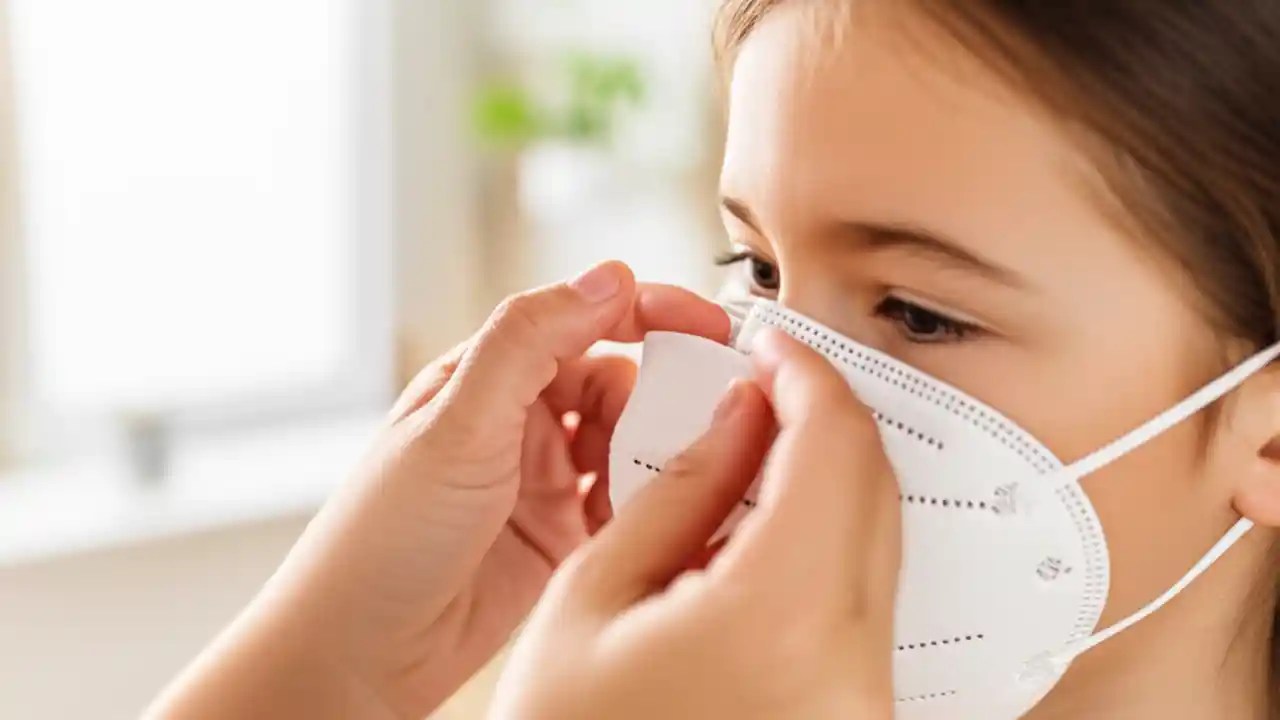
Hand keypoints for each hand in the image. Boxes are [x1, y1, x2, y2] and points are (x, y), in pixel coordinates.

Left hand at [148, 262, 728, 719]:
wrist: (362, 651)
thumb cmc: (383, 535)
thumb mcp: (457, 423)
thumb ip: (529, 343)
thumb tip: (605, 277)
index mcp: (492, 376)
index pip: (586, 320)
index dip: (651, 314)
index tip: (710, 328)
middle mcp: (522, 420)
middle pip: (623, 382)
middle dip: (663, 397)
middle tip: (699, 424)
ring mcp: (546, 479)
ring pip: (632, 444)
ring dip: (657, 455)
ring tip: (666, 482)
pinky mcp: (564, 536)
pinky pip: (629, 505)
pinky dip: (649, 507)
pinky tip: (648, 522)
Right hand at [491, 329, 902, 719]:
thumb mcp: (591, 600)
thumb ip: (676, 492)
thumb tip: (733, 415)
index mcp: (780, 620)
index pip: (834, 448)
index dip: (805, 373)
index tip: (772, 344)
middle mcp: (847, 662)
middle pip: (874, 486)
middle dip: (823, 413)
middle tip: (762, 381)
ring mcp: (863, 696)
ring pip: (880, 538)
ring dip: (828, 473)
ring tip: (752, 447)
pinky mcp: (856, 712)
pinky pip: (864, 594)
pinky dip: (826, 537)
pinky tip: (766, 522)